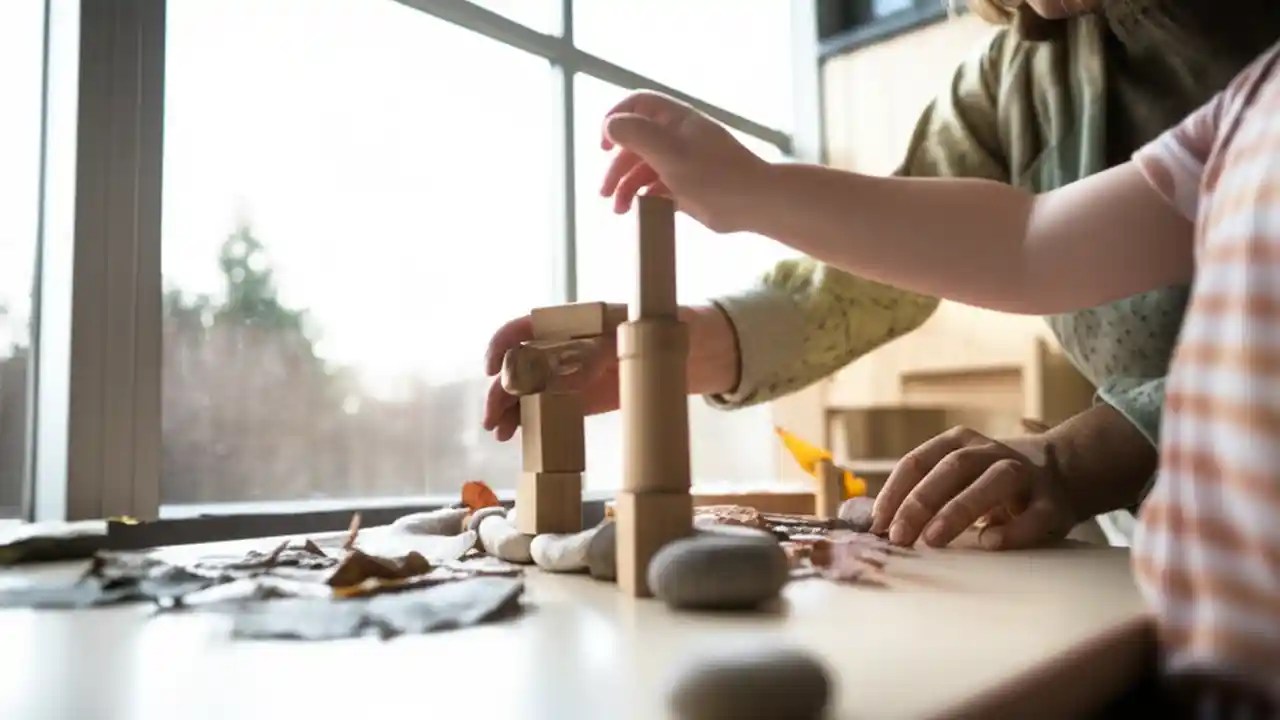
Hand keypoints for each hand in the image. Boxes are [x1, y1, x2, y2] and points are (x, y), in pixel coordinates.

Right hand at [482, 304, 740, 440]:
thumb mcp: (631, 333)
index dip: (503, 345)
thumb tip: (573, 374)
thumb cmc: (656, 328)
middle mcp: (558, 348)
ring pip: (525, 392)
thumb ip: (601, 350)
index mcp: (567, 322)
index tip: (494, 367)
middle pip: (518, 367)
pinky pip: (545, 410)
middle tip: (493, 417)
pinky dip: (528, 423)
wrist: (681, 353)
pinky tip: (517, 438)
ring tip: (500, 433)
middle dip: (501, 391)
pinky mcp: (575, 400)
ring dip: (508, 411)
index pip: (523, 329)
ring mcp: (564, 375)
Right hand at [600, 91, 770, 232]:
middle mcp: (677, 137)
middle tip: (603, 193)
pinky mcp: (686, 187)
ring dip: (627, 188)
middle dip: (616, 167)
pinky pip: (657, 188)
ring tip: (619, 210)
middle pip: (635, 144)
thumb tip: (610, 125)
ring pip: (643, 170)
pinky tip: (640, 211)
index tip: (604, 145)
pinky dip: (645, 198)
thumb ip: (638, 135)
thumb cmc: (715, 175)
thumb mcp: (671, 153)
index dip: (616, 119)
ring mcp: (682, 163)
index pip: (637, 105)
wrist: (754, 203)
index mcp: (676, 120)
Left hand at [870, 426, 1077, 549]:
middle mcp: (991, 453)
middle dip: (920, 501)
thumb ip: (925, 496)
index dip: (894, 491)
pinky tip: (990, 542)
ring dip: (960, 508)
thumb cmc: (990, 485)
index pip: (919, 461)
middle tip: (898, 536)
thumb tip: (880, 527)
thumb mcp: (957, 481)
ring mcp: (1024, 475)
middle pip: (953, 467)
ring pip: (994, 481)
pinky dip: (1013, 529)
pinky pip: (1035, 514)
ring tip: (933, 540)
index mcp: (960, 444)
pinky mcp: (1053, 503)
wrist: (1061, 473)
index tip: (876, 523)